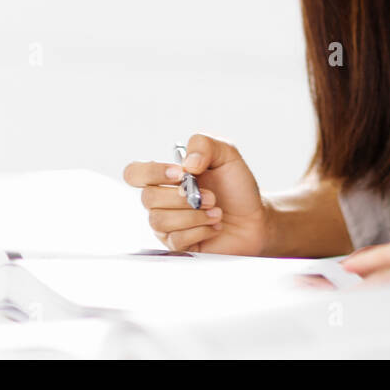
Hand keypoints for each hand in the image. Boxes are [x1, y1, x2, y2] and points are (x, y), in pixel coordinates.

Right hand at [122, 133, 271, 254]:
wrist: (255, 217)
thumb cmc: (237, 187)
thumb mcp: (227, 155)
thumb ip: (205, 145)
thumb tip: (187, 163)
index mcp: (167, 176)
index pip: (135, 173)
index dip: (152, 173)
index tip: (181, 173)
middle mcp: (162, 200)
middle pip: (148, 199)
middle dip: (183, 197)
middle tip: (211, 196)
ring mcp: (168, 224)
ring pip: (159, 221)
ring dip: (194, 215)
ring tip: (216, 211)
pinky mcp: (178, 244)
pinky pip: (175, 240)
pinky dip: (200, 230)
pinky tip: (214, 225)